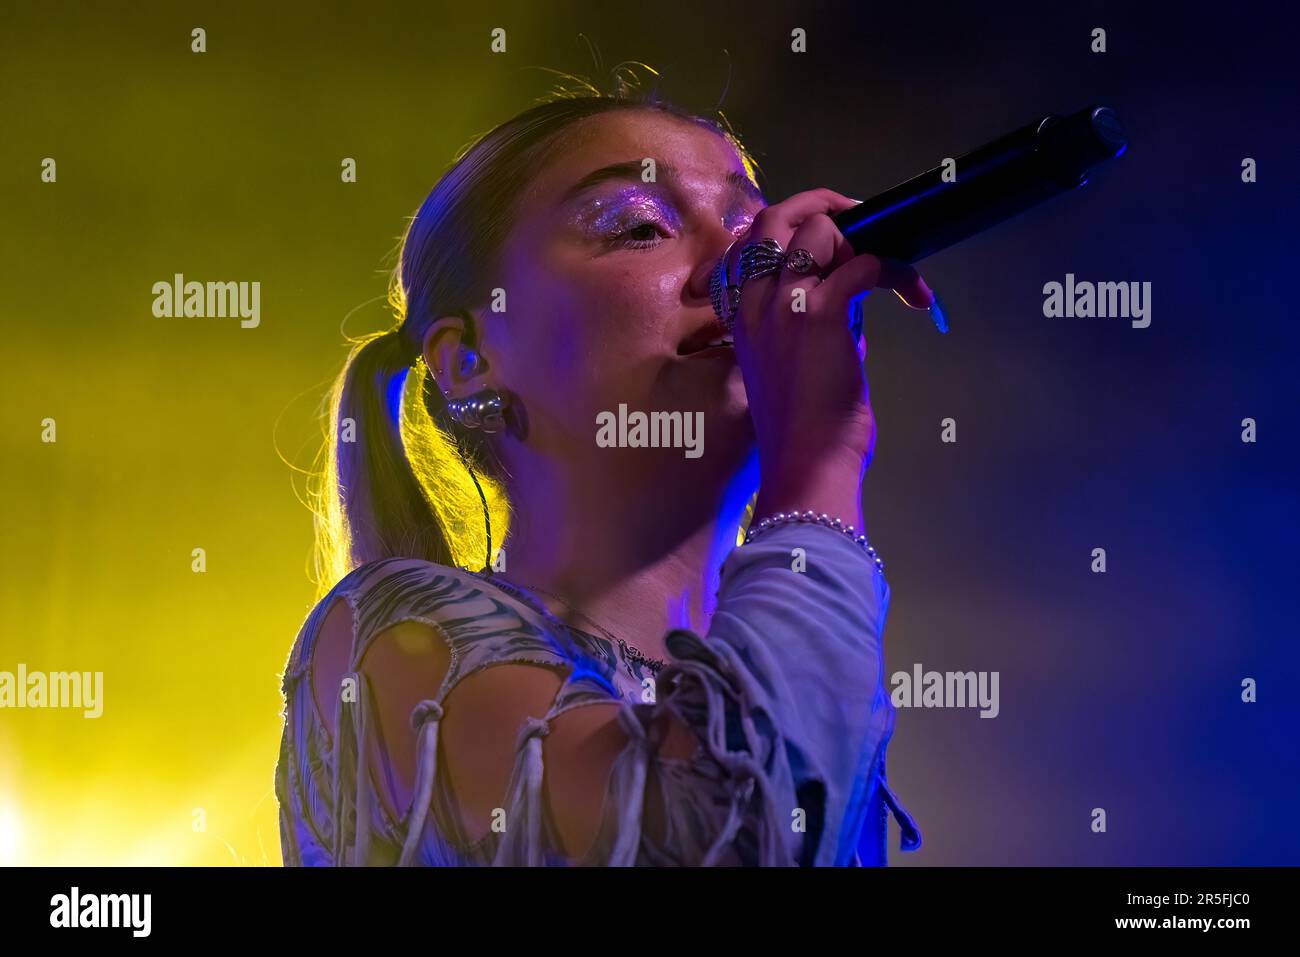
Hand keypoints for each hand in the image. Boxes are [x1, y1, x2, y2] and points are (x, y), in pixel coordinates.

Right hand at [727, 188, 932, 521]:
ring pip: (819, 230)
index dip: (789, 227)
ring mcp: (784, 305)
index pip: (748, 242)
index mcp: (741, 316)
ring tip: (891, 273)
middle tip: (862, 219)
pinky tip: (915, 298)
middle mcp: (755, 302)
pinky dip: (896, 272)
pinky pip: (863, 264)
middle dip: (822, 205)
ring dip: (864, 241)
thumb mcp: (790, 365)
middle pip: (774, 216)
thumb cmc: (800, 431)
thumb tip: (848, 294)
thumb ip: (809, 322)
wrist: (805, 467)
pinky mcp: (821, 314)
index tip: (829, 241)